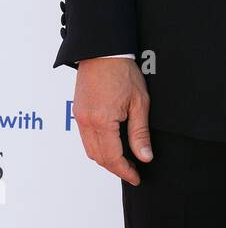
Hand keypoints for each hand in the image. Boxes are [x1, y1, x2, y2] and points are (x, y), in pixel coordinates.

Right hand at [72, 57, 151, 185]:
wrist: (104, 51)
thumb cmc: (123, 71)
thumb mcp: (139, 103)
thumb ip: (140, 133)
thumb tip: (145, 156)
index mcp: (102, 121)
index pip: (113, 157)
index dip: (125, 171)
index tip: (137, 177)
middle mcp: (86, 122)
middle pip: (98, 157)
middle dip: (116, 168)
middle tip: (133, 171)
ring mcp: (79, 117)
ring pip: (90, 149)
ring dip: (106, 159)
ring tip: (125, 160)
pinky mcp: (77, 111)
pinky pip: (85, 138)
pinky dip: (97, 146)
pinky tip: (112, 145)